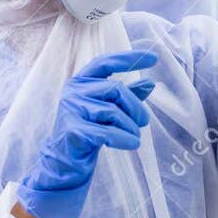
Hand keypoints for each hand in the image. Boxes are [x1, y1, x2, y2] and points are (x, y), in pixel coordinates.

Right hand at [15, 49, 158, 217]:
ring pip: (113, 112)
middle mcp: (74, 91)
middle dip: (136, 106)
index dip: (128, 58)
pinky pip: (108, 132)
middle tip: (144, 121)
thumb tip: (150, 83)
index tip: (153, 58)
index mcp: (81, 82)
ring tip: (134, 137)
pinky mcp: (74, 131)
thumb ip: (126, 95)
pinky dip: (125, 139)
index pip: (105, 63)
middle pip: (115, 89)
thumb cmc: (88, 130)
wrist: (65, 160)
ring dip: (131, 127)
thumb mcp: (108, 110)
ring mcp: (72, 110)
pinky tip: (131, 143)